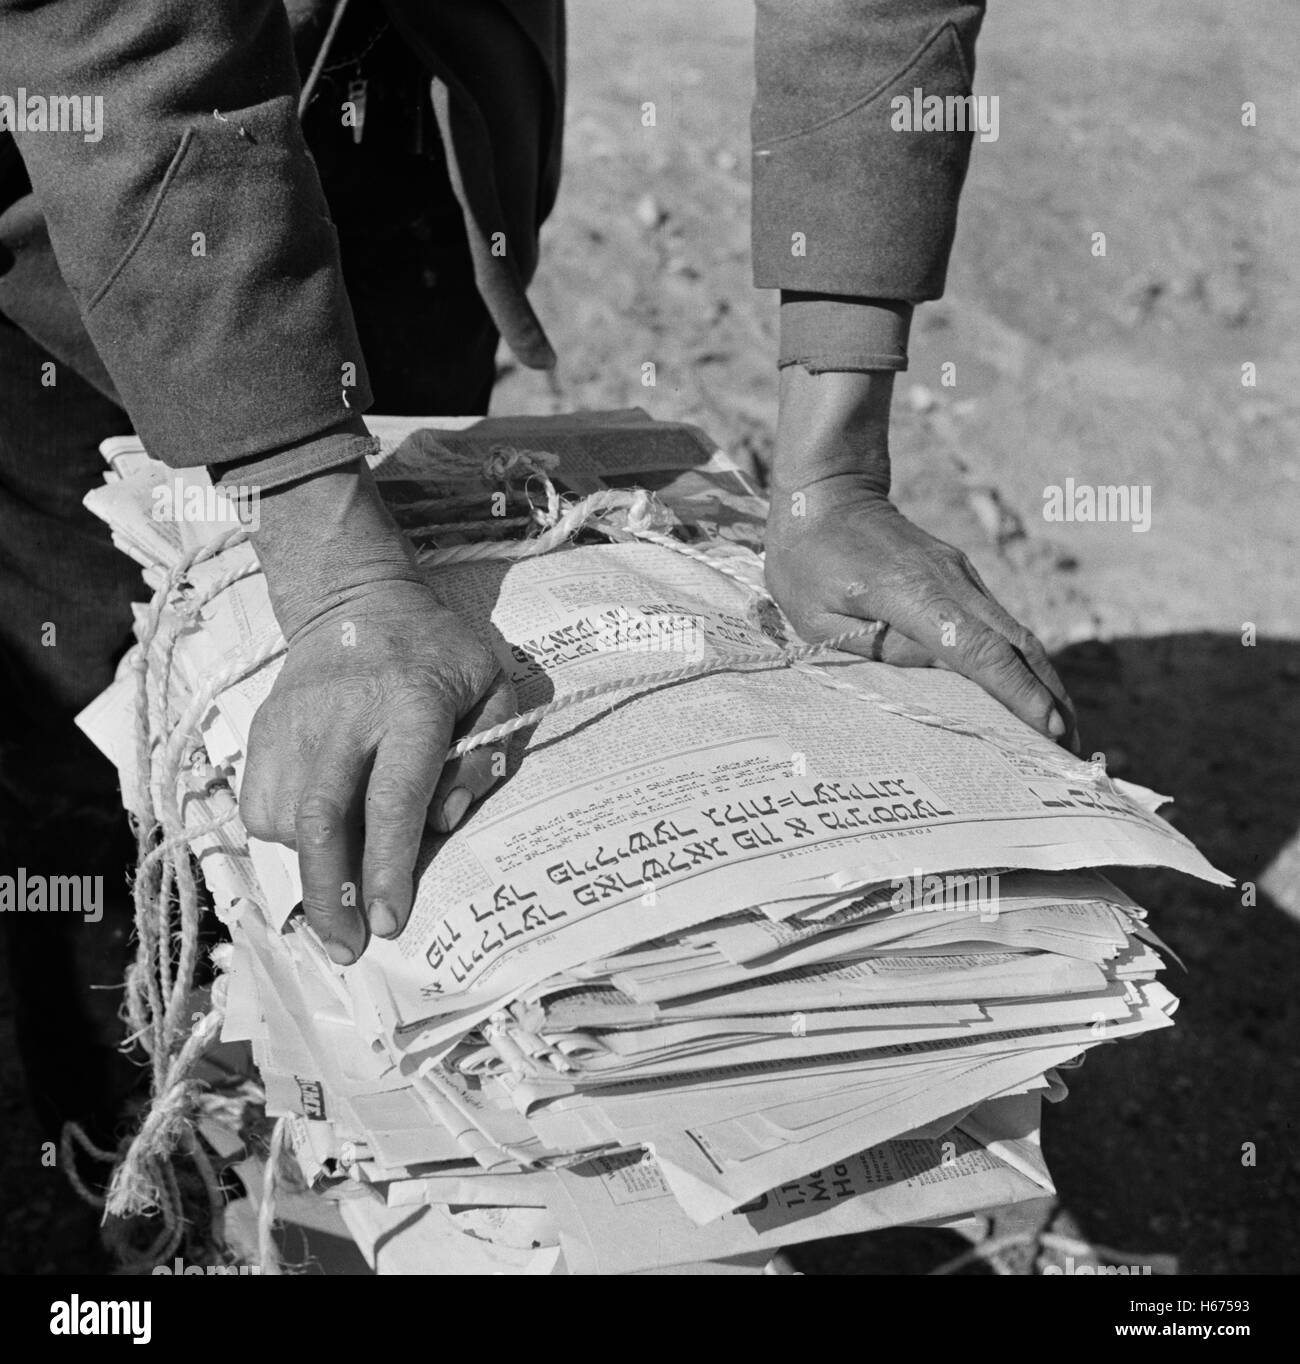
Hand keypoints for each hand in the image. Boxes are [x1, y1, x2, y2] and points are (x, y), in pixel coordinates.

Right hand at [239, 578, 513, 963]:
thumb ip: (485, 753)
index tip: (389, 922)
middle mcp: (345, 717)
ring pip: (287, 821)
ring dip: (312, 870)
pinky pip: (258, 806)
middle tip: (346, 948)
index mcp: (413, 704)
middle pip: (323, 819)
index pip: (394, 797)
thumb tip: (446, 819)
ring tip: (341, 888)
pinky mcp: (261, 731)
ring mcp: (295, 724)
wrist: (354, 601)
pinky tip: (316, 839)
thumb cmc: (437, 653)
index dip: (389, 866)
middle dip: (331, 896)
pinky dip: (284, 839)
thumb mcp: (491, 686)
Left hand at [766, 366, 1076, 746]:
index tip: (1050, 727)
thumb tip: (933, 670)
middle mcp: (951, 583)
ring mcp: (962, 578)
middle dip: (1050, 699)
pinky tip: (1031, 695)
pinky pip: (999, 627)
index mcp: (912, 595)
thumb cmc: (808, 559)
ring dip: (1045, 683)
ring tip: (1064, 735)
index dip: (1016, 692)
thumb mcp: (818, 619)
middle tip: (1072, 753)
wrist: (827, 491)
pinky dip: (1023, 663)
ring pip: (1017, 635)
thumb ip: (874, 650)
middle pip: (1017, 646)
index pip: (977, 650)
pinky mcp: (961, 579)